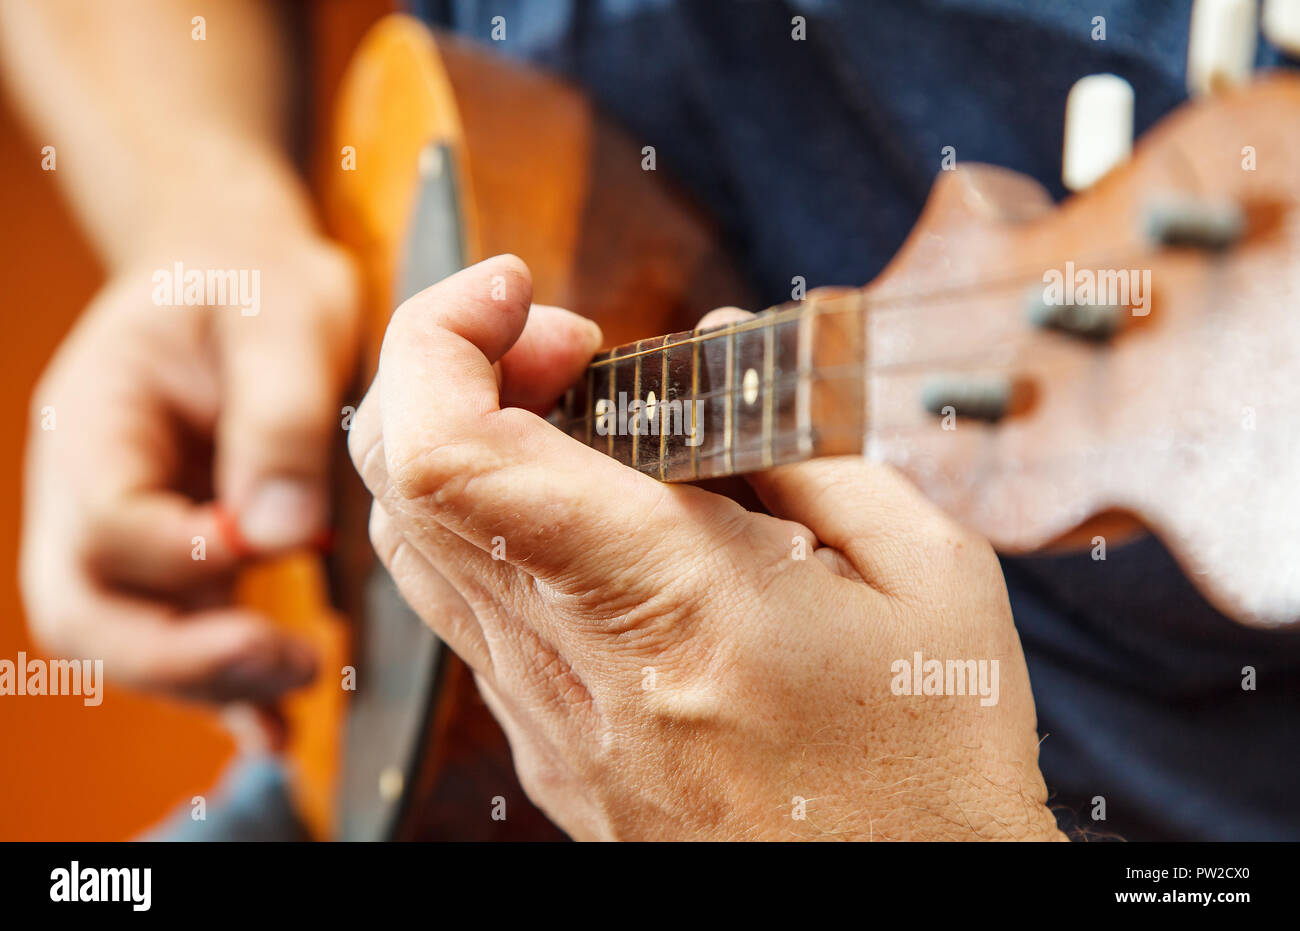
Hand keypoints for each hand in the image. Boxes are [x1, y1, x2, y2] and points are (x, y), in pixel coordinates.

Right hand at [21, 227, 359, 705]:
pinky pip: (177, 634)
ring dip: (204, 680)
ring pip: (127, 640)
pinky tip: (272, 726)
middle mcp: (89, 488)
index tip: (272, 550)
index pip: (107, 523)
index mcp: (96, 420)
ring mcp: (125, 530)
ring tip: (296, 690)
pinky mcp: (175, 556)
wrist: (237, 269)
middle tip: (288, 664)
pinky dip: (221, 685)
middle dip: (179, 656)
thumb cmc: (256, 282)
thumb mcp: (281, 321)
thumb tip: (282, 539)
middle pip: (85, 610)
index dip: (184, 554)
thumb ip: (279, 423)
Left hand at [350, 255, 1061, 840]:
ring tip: (582, 410)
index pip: (445, 458)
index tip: (518, 294)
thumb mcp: (926, 574)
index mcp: (665, 603)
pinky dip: (497, 520)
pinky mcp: (553, 751)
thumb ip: (809, 446)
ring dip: (468, 440)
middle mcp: (574, 669)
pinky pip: (473, 611)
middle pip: (400, 485)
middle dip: (455, 368)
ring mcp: (547, 724)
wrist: (898, 913)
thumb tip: (711, 359)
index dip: (440, 341)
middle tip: (568, 342)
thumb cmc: (934, 765)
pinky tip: (595, 509)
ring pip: (418, 548)